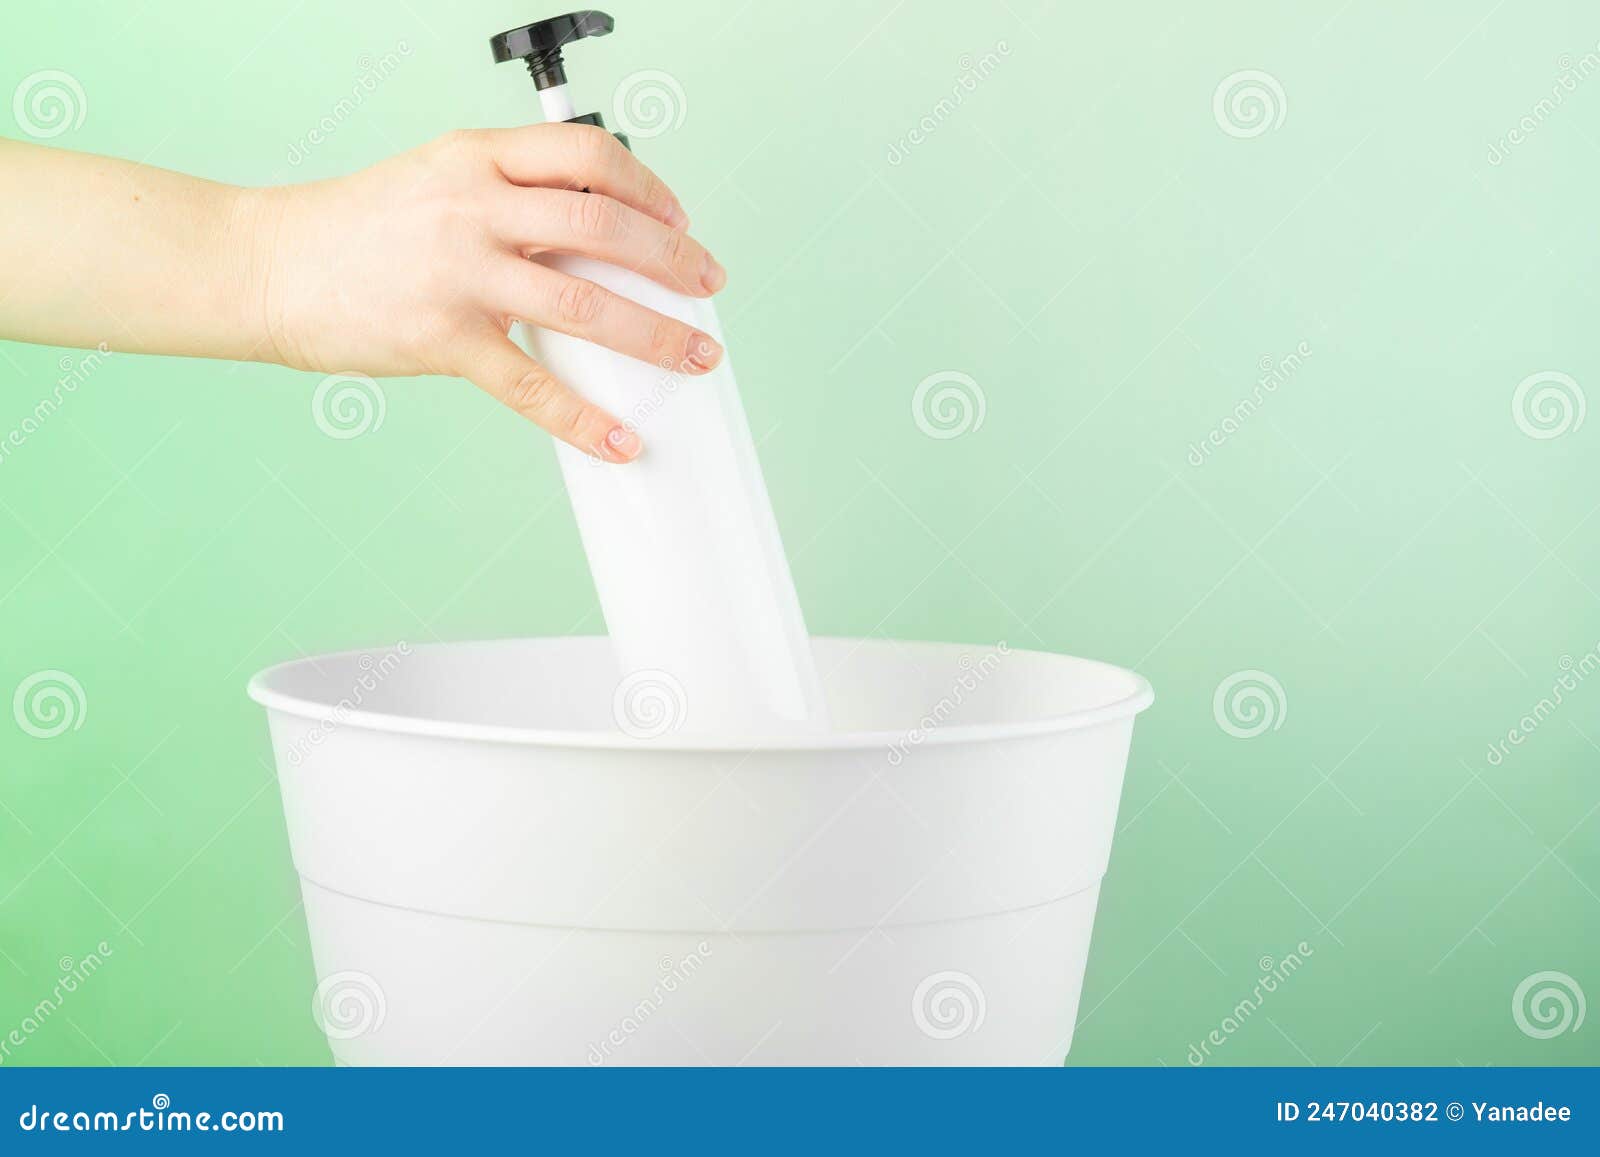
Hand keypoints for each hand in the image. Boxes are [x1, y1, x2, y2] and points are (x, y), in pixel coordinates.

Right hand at [243, 124, 727, 461]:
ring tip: (695, 357)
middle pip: (603, 226)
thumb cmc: (357, 229)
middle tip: (709, 286)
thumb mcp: (436, 181)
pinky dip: (582, 419)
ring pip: (584, 304)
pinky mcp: (440, 338)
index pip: (586, 155)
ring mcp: (458, 273)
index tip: (679, 219)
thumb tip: (592, 238)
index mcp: (477, 157)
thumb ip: (509, 198)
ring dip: (654, 335)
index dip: (647, 186)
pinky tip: (619, 440)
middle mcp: (473, 207)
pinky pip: (530, 386)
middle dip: (672, 259)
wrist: (269, 265)